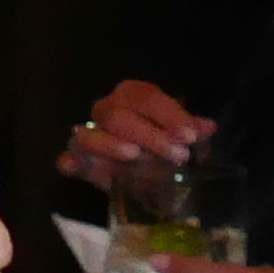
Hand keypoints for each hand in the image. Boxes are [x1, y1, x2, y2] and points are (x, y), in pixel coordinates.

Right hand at [57, 77, 209, 190]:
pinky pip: (67, 159)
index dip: (168, 114)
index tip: (191, 136)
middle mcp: (105, 111)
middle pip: (118, 116)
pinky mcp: (78, 162)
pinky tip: (76, 165)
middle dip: (150, 135)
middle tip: (178, 156)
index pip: (145, 97)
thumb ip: (191, 130)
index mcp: (131, 97)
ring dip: (112, 145)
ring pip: (89, 135)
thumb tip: (206, 127)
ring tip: (136, 157)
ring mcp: (88, 137)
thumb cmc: (167, 147)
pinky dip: (71, 161)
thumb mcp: (184, 138)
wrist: (152, 176)